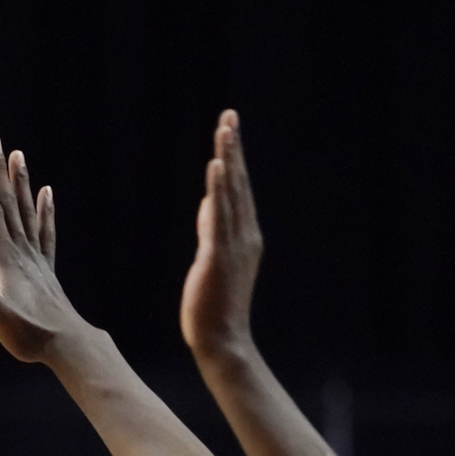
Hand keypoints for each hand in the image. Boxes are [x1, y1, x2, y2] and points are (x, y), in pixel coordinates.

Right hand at [0, 136, 91, 364]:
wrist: (67, 346)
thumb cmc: (28, 335)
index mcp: (6, 260)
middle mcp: (22, 253)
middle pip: (8, 205)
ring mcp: (36, 259)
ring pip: (26, 212)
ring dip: (20, 183)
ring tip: (17, 156)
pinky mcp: (45, 268)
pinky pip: (44, 231)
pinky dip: (43, 210)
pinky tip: (45, 193)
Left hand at [180, 109, 262, 360]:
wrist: (221, 340)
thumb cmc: (213, 304)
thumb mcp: (212, 258)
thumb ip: (213, 230)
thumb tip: (208, 202)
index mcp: (244, 236)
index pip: (239, 189)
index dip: (234, 158)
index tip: (229, 128)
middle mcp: (245, 235)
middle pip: (238, 183)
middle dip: (233, 148)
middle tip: (229, 115)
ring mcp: (234, 245)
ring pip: (231, 194)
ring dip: (228, 160)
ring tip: (224, 130)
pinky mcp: (218, 256)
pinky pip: (219, 217)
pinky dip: (217, 190)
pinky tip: (215, 167)